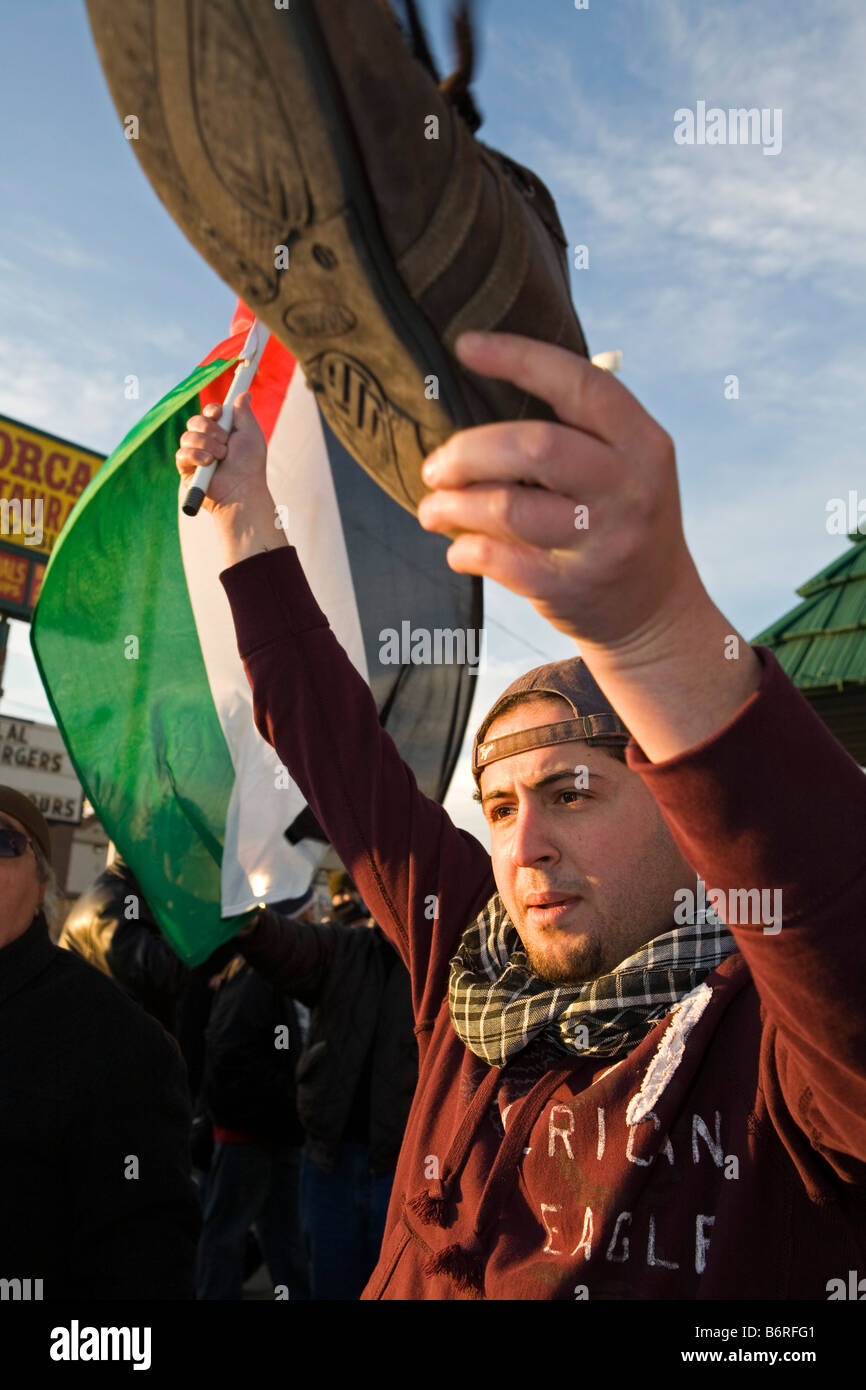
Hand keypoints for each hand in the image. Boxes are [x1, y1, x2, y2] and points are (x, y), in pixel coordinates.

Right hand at [175, 391, 270, 517]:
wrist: (242, 490)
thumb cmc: (249, 465)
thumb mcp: (250, 434)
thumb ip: (243, 413)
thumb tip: (244, 393)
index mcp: (221, 432)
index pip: (208, 413)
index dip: (211, 410)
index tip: (219, 413)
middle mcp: (207, 442)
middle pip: (194, 421)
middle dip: (209, 428)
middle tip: (225, 442)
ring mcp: (195, 455)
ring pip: (188, 436)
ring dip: (206, 444)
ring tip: (221, 457)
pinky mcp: (186, 469)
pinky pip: (182, 453)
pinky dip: (196, 456)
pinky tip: (209, 463)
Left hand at [417, 332, 701, 658]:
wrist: (654, 611)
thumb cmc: (620, 520)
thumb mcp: (627, 465)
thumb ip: (579, 427)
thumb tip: (485, 384)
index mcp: (643, 442)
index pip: (580, 384)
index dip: (518, 359)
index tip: (465, 347)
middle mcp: (629, 489)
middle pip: (535, 447)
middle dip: (468, 452)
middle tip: (435, 467)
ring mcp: (603, 542)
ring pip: (507, 508)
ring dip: (453, 506)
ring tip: (432, 508)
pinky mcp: (572, 588)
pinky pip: (499, 560)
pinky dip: (466, 550)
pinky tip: (459, 548)